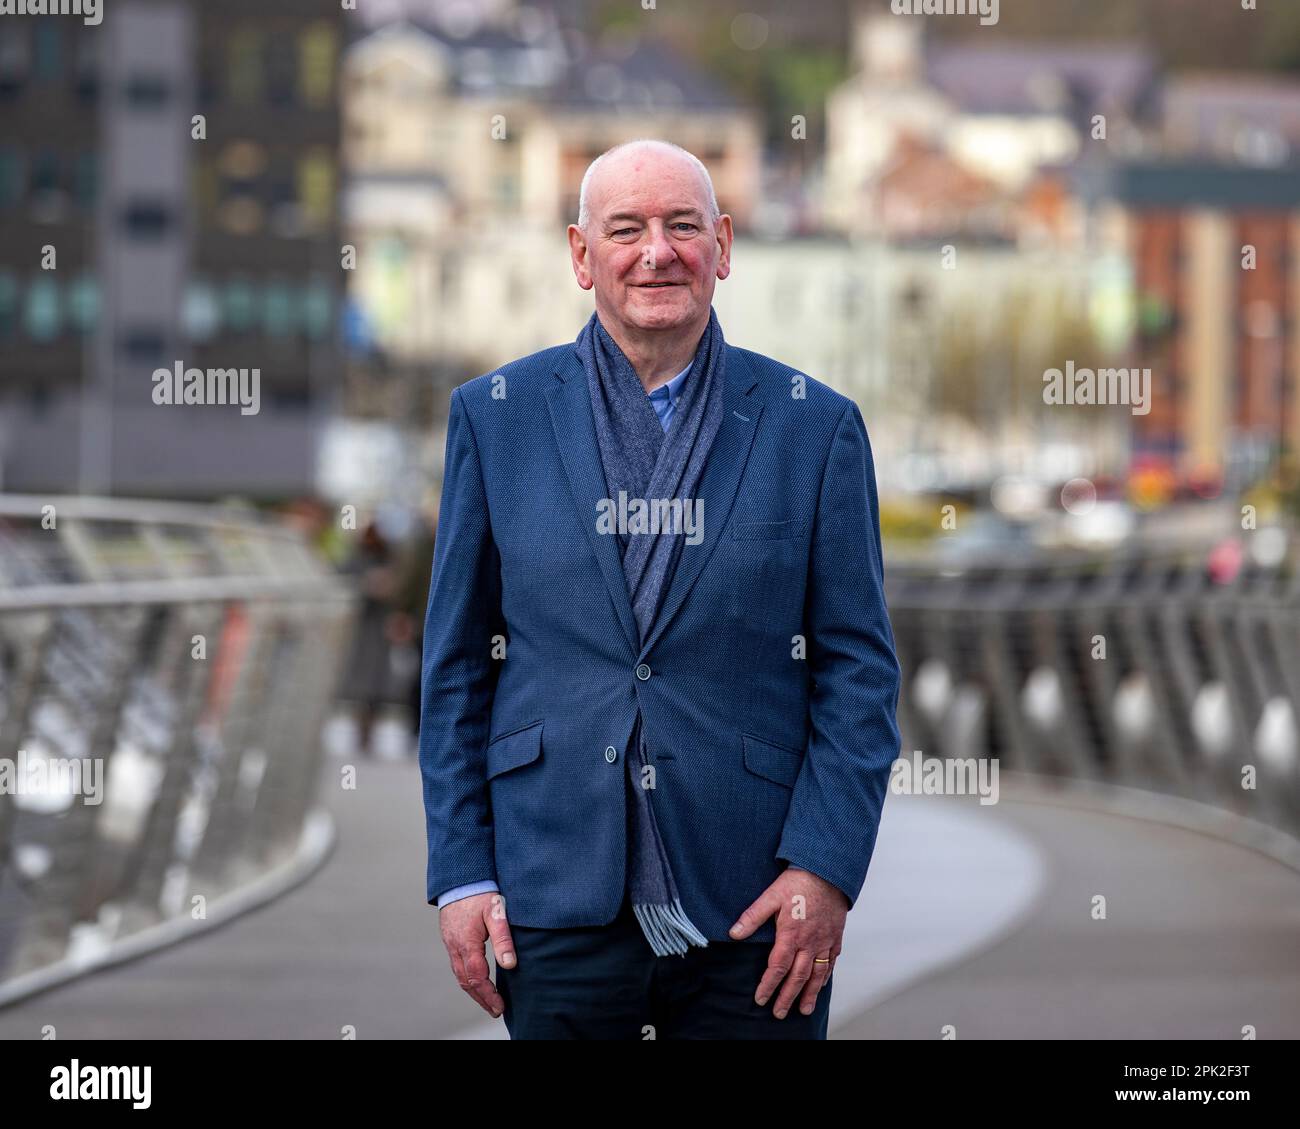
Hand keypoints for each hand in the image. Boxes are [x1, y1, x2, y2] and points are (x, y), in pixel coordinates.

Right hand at [438, 891, 515, 1018]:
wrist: (459, 878)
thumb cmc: (479, 893)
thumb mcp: (496, 912)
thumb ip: (503, 938)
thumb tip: (510, 964)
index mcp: (467, 943)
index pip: (478, 978)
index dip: (489, 995)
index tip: (500, 1007)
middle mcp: (455, 947)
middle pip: (467, 982)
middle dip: (482, 999)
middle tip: (496, 1010)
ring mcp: (450, 944)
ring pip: (460, 975)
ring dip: (474, 991)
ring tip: (488, 1001)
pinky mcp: (450, 939)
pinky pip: (457, 966)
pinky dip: (468, 978)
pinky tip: (477, 980)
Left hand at [728, 866, 846, 1019]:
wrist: (827, 872)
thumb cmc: (797, 883)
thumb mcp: (770, 897)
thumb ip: (752, 917)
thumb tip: (734, 933)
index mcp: (790, 934)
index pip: (777, 967)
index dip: (768, 985)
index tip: (761, 999)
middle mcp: (809, 943)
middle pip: (797, 977)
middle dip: (787, 997)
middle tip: (779, 1013)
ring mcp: (824, 941)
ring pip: (816, 974)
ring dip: (809, 994)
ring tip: (803, 1010)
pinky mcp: (835, 937)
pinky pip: (831, 962)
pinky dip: (825, 977)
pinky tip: (821, 985)